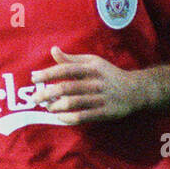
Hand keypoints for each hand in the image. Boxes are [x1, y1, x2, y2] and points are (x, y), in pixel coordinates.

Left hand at [30, 47, 148, 124]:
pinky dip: (68, 118)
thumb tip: (53, 50)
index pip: (66, 69)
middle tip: (35, 98)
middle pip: (67, 88)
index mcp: (92, 67)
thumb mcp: (93, 62)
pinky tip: (59, 117)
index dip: (48, 74)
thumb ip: (72, 59)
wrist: (135, 90)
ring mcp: (101, 98)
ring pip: (73, 103)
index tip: (34, 78)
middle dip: (47, 94)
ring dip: (56, 106)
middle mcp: (96, 82)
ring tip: (47, 107)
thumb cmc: (108, 75)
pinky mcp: (104, 112)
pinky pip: (82, 116)